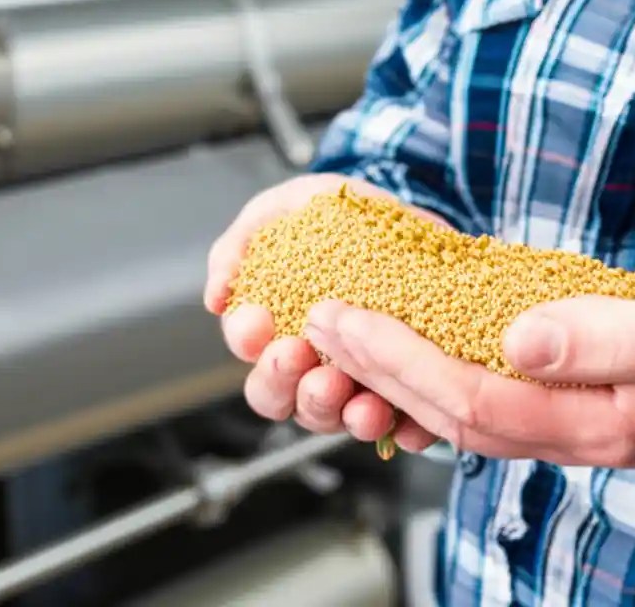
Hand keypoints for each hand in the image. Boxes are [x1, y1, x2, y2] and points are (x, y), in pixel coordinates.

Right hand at [204, 174, 446, 446]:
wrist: (418, 215)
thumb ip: (241, 245)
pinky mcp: (405, 393)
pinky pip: (396, 424)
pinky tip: (394, 414)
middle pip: (280, 396)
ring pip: (331, 417)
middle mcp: (311, 363)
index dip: (247, 341)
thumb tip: (216, 296)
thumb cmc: (343, 215)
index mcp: (277, 326)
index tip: (255, 322)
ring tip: (343, 388)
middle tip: (295, 353)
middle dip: (282, 379)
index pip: (250, 349)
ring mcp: (356, 384)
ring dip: (332, 408)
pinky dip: (393, 425)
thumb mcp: (287, 208)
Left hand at [303, 266, 634, 515]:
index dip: (400, 361)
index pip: (470, 398)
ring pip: (458, 409)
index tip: (346, 317)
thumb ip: (612, 337)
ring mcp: (566, 421)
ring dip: (393, 372)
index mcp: (591, 422)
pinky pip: (485, 395)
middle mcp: (567, 432)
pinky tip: (406, 344)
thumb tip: (520, 337)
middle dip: (375, 366)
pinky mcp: (569, 400)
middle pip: (447, 411)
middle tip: (316, 320)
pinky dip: (434, 370)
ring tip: (341, 330)